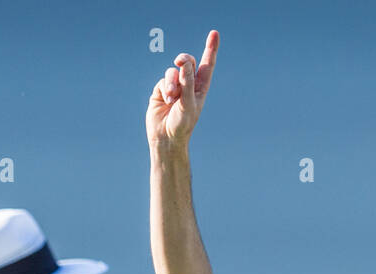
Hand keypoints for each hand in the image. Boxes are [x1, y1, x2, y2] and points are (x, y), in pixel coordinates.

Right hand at [146, 30, 219, 150]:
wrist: (165, 138)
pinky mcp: (161, 90)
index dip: (210, 49)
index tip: (214, 33)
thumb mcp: (188, 103)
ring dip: (172, 82)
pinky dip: (164, 89)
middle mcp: (188, 85)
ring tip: (172, 98)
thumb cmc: (182, 125)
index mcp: (201, 88)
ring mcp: (174, 86)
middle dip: (184, 60)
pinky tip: (166, 102)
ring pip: (173, 71)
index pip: (207, 65)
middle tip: (180, 61)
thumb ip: (187, 83)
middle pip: (188, 63)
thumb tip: (184, 63)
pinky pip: (162, 81)